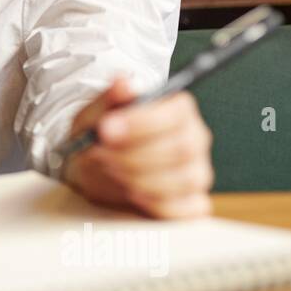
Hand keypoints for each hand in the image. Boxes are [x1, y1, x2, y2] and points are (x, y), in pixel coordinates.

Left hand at [61, 75, 213, 218]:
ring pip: (184, 180)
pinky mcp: (194, 202)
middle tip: (103, 154)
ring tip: (113, 170)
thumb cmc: (101, 136)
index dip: (142, 123)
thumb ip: (110, 98)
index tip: (107, 129)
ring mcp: (197, 172)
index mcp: (177, 109)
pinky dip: (156, 204)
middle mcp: (194, 138)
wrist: (92, 168)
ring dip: (140, 179)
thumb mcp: (97, 113)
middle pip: (181, 149)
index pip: (176, 113)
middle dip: (135, 155)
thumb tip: (123, 82)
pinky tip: (133, 194)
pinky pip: (187, 209)